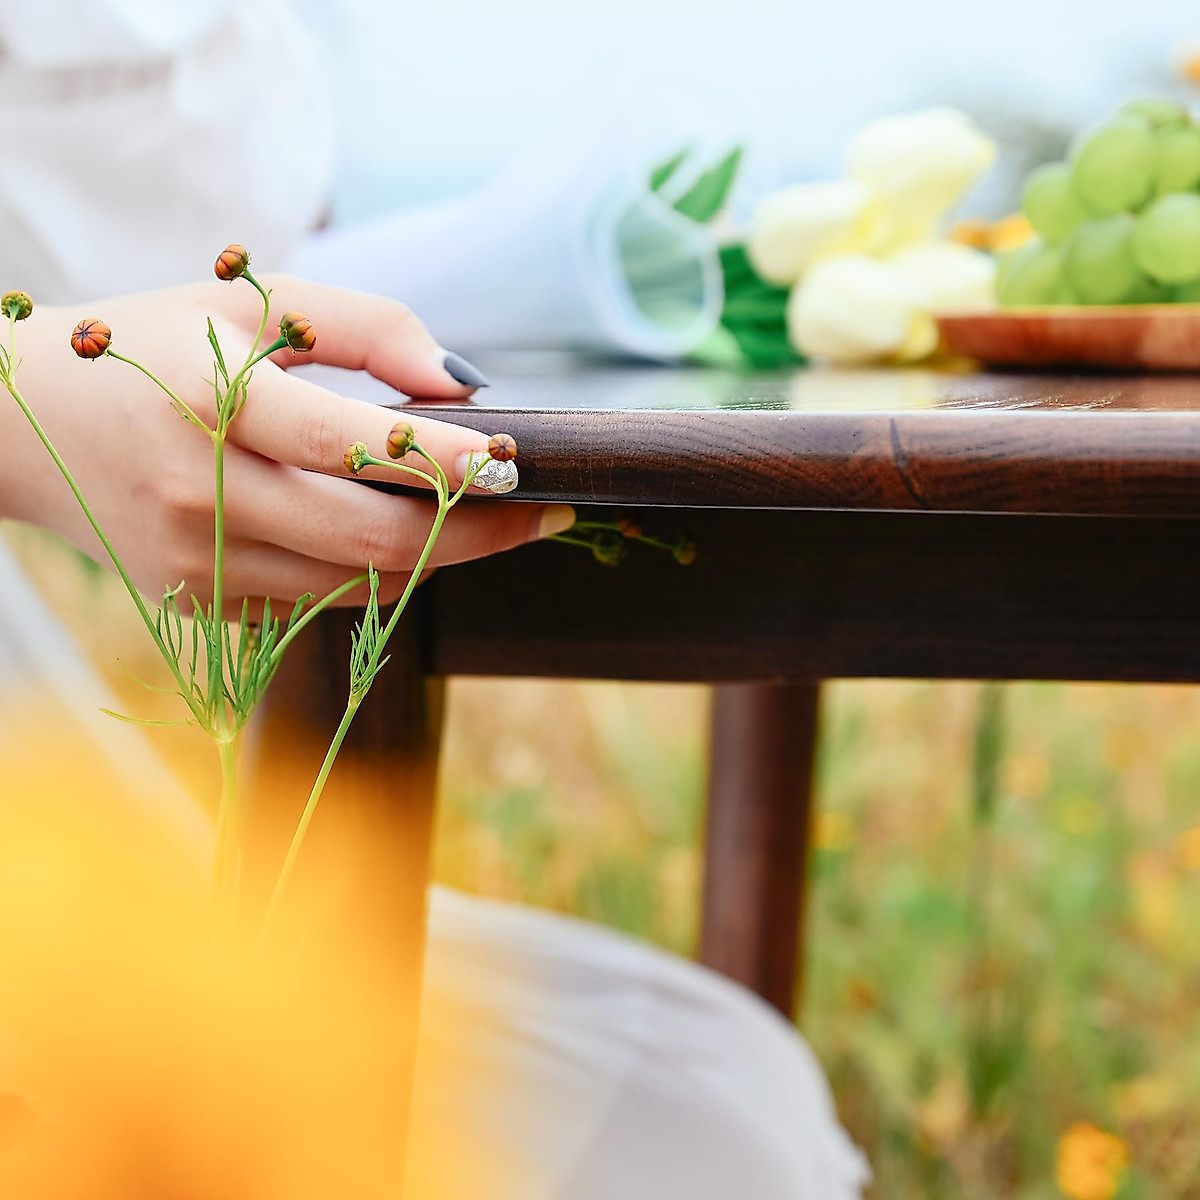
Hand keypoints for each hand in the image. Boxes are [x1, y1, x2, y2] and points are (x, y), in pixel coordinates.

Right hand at [0, 277, 573, 607]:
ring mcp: (201, 562)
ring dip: (437, 558)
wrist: (24, 424)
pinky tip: (402, 538)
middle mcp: (208, 494)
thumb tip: (463, 386)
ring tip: (485, 520)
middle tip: (545, 513)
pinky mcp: (200, 601)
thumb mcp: (248, 301)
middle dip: (479, 532)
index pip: (358, 447)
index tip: (529, 466)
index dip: (455, 464)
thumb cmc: (150, 349)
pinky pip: (317, 600)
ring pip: (357, 583)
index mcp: (216, 402)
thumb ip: (367, 327)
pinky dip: (373, 573)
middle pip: (376, 539)